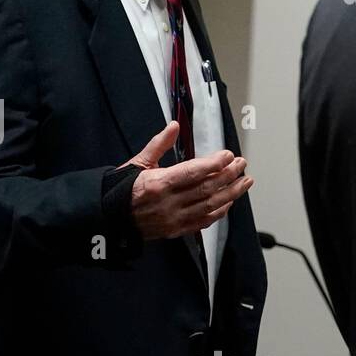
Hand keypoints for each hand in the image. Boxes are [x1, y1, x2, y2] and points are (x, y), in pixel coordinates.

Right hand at [123, 122, 253, 240]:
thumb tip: (174, 125)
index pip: (194, 171)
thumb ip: (159, 143)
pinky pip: (203, 222)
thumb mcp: (138, 162)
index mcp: (158, 183)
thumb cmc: (122, 189)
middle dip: (228, 175)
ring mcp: (173, 219)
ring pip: (210, 205)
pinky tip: (229, 201)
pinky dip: (219, 212)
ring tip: (245, 181)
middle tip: (241, 164)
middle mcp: (168, 202)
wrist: (110, 217)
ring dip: (231, 193)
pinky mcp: (175, 230)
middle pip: (207, 188)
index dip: (215, 163)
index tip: (229, 155)